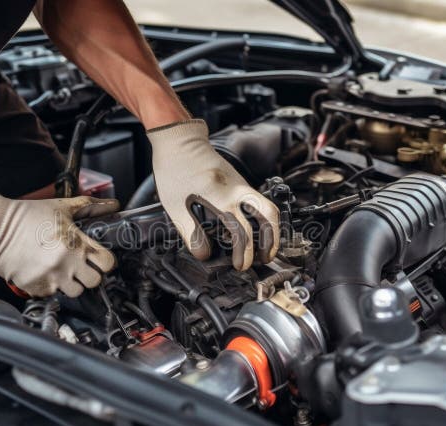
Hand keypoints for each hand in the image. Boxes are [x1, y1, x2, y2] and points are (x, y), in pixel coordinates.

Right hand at [0, 182, 118, 296]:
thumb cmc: (26, 217)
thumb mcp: (62, 207)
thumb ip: (91, 206)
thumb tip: (112, 204)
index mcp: (76, 243)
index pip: (108, 263)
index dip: (105, 260)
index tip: (100, 258)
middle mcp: (66, 264)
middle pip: (95, 281)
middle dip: (91, 274)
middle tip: (82, 265)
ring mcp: (52, 278)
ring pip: (76, 292)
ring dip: (73, 283)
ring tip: (63, 269)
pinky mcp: (37, 288)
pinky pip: (54, 294)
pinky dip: (52, 285)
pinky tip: (46, 271)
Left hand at [147, 120, 279, 270]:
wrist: (179, 140)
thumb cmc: (174, 169)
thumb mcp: (174, 205)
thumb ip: (190, 232)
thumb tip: (204, 254)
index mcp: (220, 198)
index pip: (241, 232)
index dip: (245, 253)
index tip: (241, 265)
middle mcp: (236, 190)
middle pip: (268, 216)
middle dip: (271, 241)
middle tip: (265, 259)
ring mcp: (241, 184)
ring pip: (268, 207)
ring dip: (271, 229)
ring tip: (267, 247)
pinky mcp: (239, 181)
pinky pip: (259, 201)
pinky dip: (263, 218)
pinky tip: (254, 228)